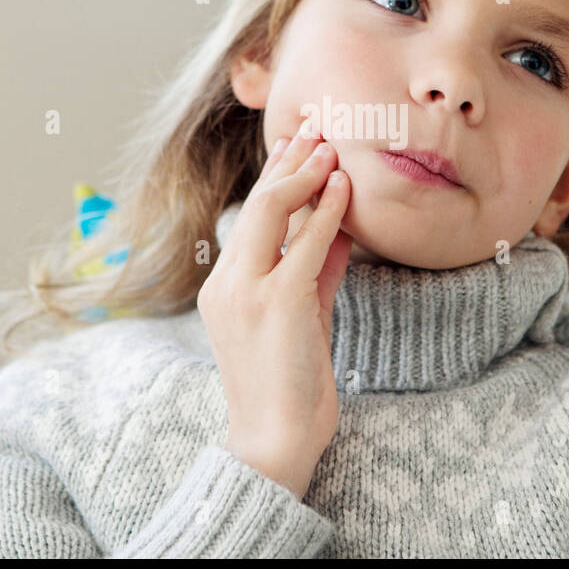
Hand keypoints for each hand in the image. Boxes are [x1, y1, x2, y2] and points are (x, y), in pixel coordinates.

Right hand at [197, 131, 351, 498]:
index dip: (278, 176)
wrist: (275, 440)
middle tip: (317, 128)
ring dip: (306, 173)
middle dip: (290, 161)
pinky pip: (306, 243)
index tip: (300, 145)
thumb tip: (339, 227)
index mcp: (224, 287)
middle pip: (257, 203)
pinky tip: (344, 187)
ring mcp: (248, 291)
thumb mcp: (305, 315)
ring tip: (332, 146)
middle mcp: (227, 283)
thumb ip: (317, 270)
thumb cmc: (290, 385)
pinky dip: (327, 210)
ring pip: (273, 210)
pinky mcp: (277, 303)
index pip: (252, 217)